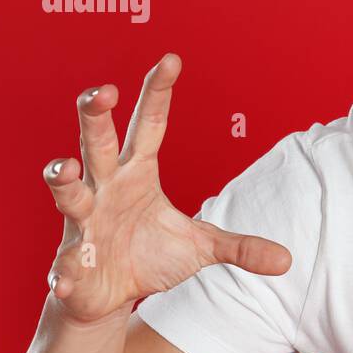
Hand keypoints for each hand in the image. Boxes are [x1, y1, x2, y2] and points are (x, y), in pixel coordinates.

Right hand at [42, 53, 290, 325]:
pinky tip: (64, 281)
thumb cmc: (150, 256)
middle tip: (102, 91)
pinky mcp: (71, 264)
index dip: (158, 93)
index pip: (150, 125)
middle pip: (97, 144)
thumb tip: (288, 260)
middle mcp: (105, 189)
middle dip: (95, 117)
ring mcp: (84, 223)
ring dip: (64, 180)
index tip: (171, 59)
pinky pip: (64, 264)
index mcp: (136, 174)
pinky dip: (64, 272)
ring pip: (69, 193)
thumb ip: (240, 247)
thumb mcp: (200, 248)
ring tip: (67, 170)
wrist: (107, 293)